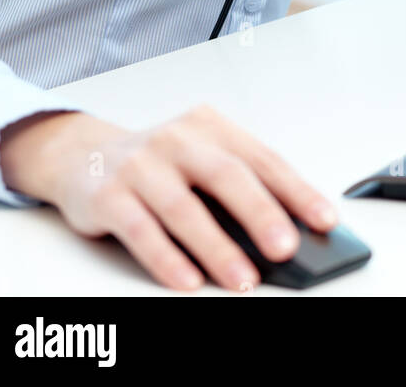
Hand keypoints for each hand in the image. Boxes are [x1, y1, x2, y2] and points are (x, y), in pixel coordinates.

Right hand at [0, 105, 337, 291]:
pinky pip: (141, 229)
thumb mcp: (198, 159)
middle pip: (226, 175)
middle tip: (286, 247)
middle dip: (260, 213)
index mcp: (210, 126)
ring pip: (183, 207)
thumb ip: (237, 188)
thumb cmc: (156, 163)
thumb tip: (284, 233)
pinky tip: (188, 280)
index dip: (296, 190)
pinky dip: (167, 258)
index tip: (324, 220)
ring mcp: (141, 164)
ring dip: (216, 247)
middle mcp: (177, 139)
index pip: (261, 158)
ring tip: (243, 278)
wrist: (81, 154)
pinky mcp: (108, 194)